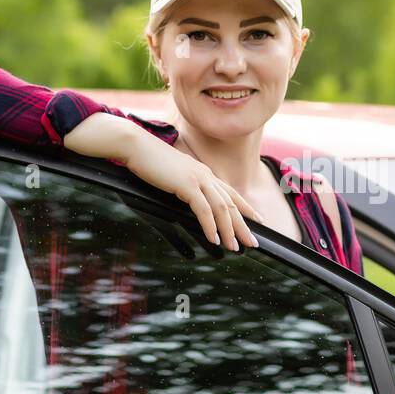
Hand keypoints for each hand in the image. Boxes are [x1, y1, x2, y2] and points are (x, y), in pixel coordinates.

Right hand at [123, 134, 261, 250]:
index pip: (231, 193)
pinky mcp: (186, 184)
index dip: (246, 207)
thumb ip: (186, 186)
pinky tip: (214, 239)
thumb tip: (190, 201)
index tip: (258, 220)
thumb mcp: (174, 176)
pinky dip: (210, 226)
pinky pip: (204, 210)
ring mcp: (198, 179)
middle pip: (231, 204)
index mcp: (204, 173)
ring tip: (234, 247)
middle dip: (243, 225)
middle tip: (253, 243)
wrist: (136, 146)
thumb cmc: (150, 162)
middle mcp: (205, 175)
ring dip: (229, 230)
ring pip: (222, 209)